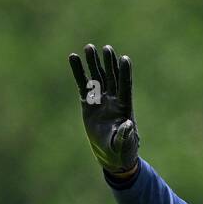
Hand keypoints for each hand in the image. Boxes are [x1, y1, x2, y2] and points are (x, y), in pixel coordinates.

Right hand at [69, 44, 138, 174]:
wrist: (111, 155)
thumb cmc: (122, 150)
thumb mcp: (125, 145)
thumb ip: (126, 135)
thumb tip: (128, 124)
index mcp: (124, 107)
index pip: (125, 86)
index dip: (124, 73)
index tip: (124, 58)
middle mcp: (113, 99)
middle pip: (111, 77)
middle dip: (109, 63)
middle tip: (106, 49)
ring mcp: (100, 99)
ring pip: (97, 77)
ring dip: (93, 63)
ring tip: (89, 48)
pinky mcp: (88, 102)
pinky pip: (83, 84)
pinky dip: (79, 72)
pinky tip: (74, 57)